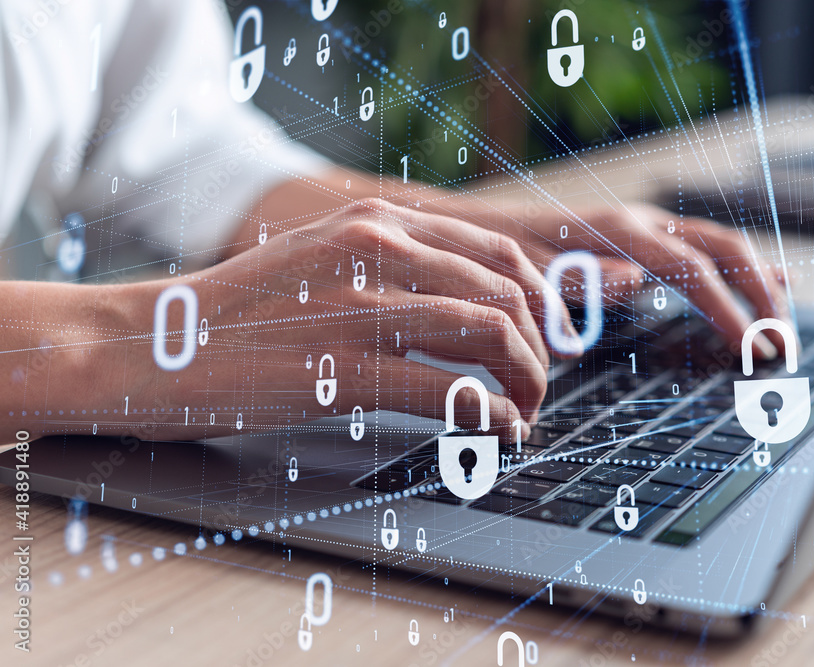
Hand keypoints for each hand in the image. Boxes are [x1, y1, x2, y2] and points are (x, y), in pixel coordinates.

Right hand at [121, 200, 577, 440]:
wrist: (143, 344)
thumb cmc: (232, 313)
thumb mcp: (318, 260)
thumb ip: (387, 269)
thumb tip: (461, 308)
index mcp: (375, 221)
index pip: (498, 249)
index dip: (542, 297)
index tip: (549, 336)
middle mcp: (376, 248)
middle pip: (507, 290)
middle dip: (540, 345)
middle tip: (539, 383)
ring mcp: (360, 306)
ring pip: (491, 333)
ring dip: (526, 380)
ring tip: (525, 411)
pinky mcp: (342, 368)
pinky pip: (453, 389)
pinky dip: (493, 413)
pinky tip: (498, 430)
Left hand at [513, 203, 792, 356]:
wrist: (475, 226)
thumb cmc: (498, 253)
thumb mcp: (530, 269)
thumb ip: (581, 277)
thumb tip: (636, 280)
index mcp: (619, 230)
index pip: (693, 269)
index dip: (728, 308)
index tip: (751, 349)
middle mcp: (642, 222)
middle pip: (725, 248)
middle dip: (761, 295)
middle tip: (782, 345)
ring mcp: (645, 228)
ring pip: (721, 246)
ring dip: (759, 282)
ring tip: (785, 324)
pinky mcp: (641, 240)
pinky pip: (703, 252)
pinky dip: (739, 269)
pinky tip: (771, 282)